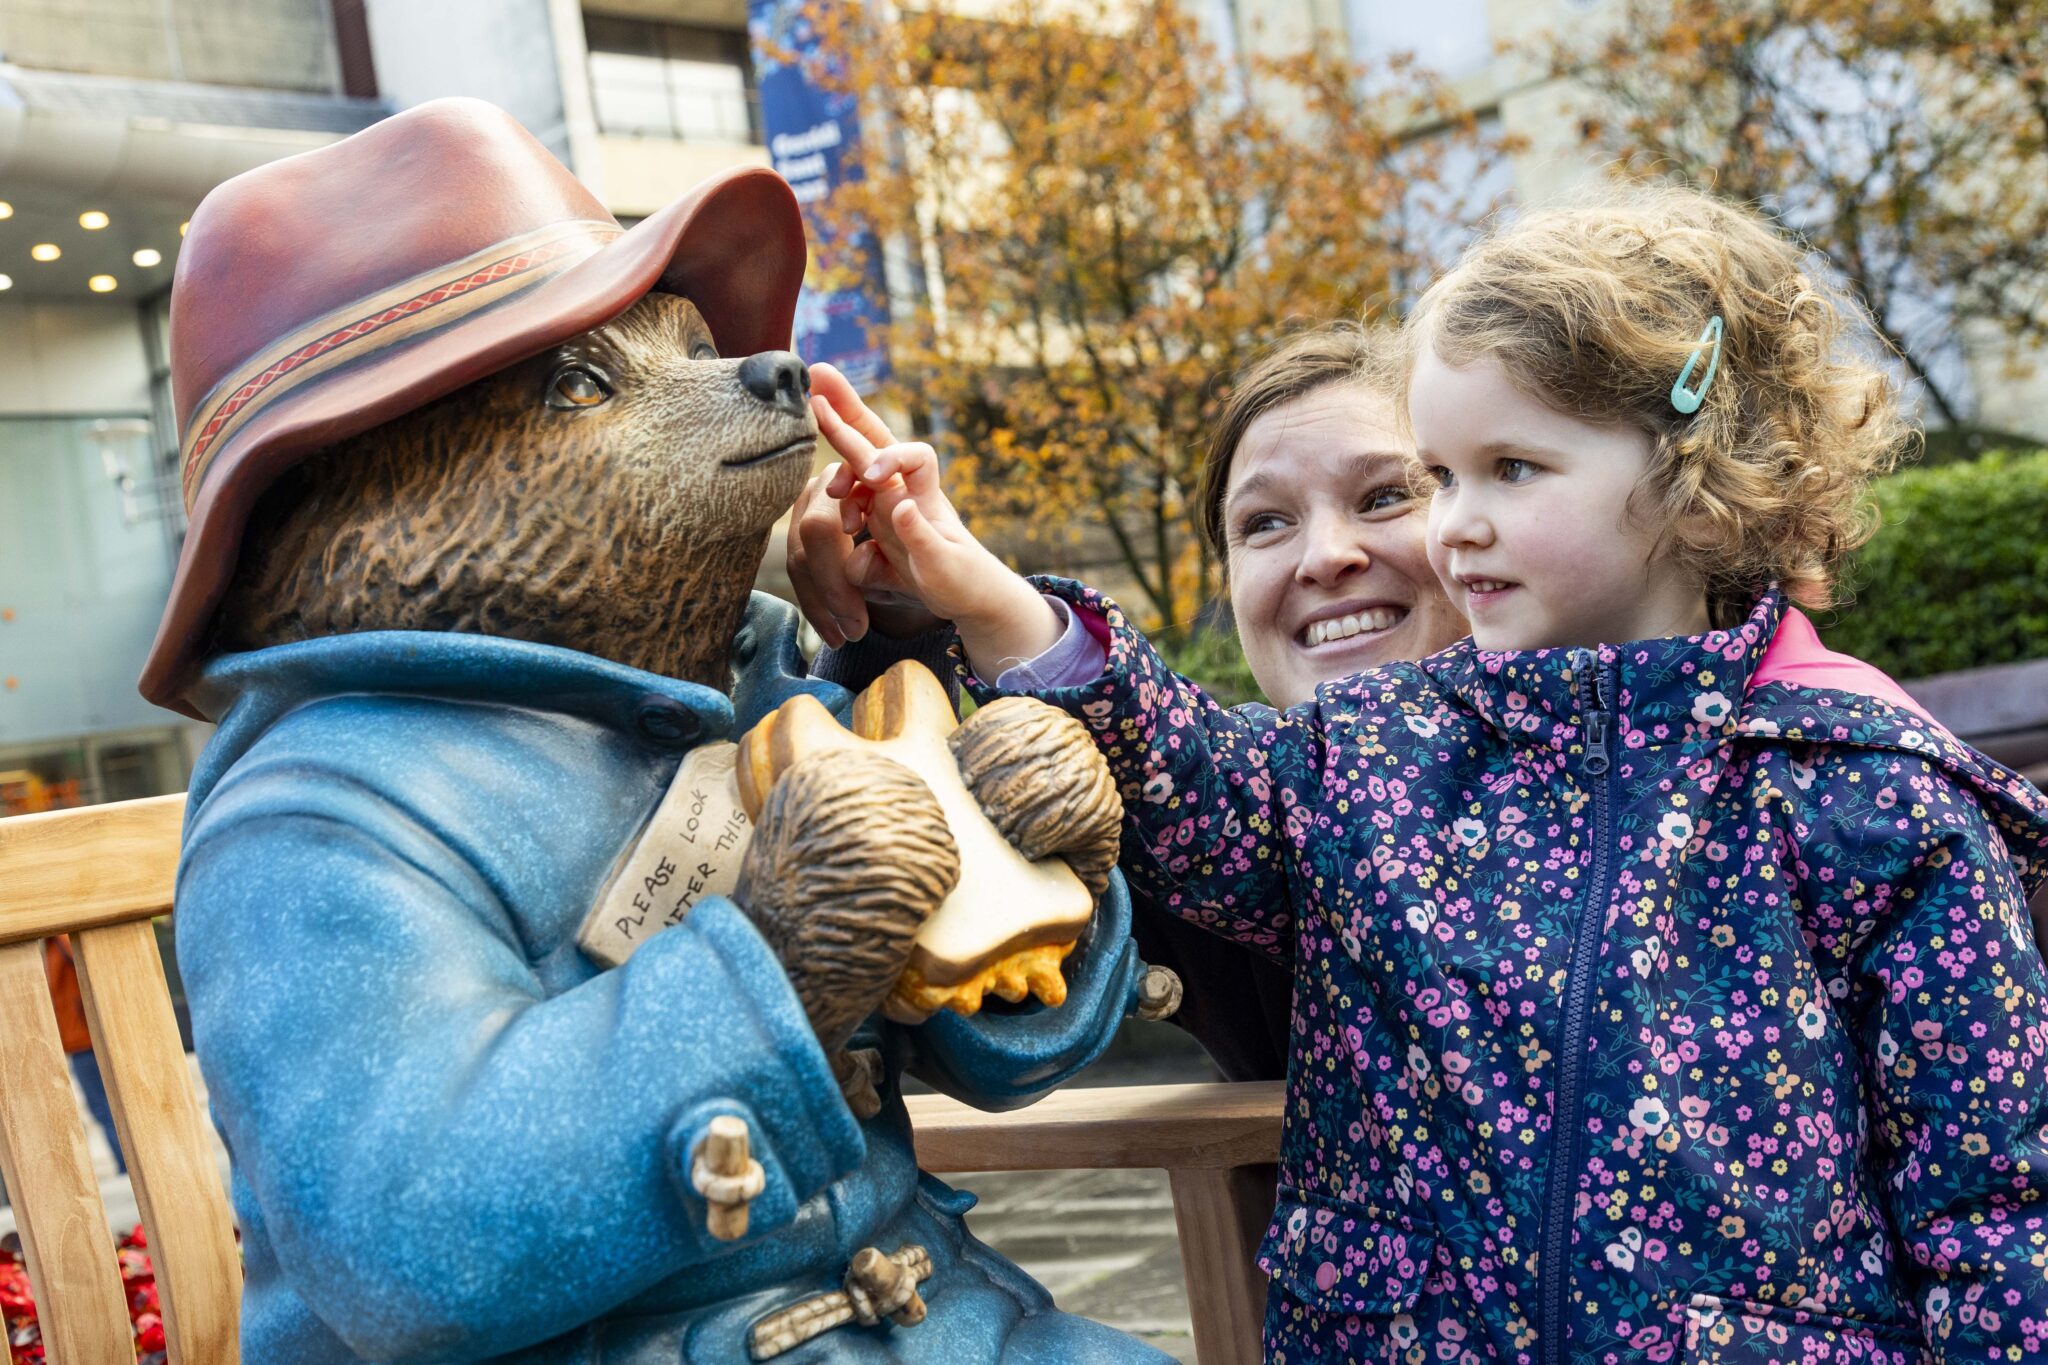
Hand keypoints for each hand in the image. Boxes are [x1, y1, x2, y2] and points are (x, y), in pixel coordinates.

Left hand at [808, 376, 1060, 677]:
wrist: (975, 598)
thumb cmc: (924, 574)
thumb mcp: (876, 568)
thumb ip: (857, 561)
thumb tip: (851, 560)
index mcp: (887, 493)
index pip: (863, 448)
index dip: (841, 418)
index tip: (816, 389)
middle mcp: (908, 492)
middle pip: (882, 441)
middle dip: (849, 417)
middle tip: (820, 397)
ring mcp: (929, 512)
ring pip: (913, 463)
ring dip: (886, 461)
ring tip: (862, 478)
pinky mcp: (945, 546)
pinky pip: (925, 522)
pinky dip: (913, 519)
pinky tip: (901, 508)